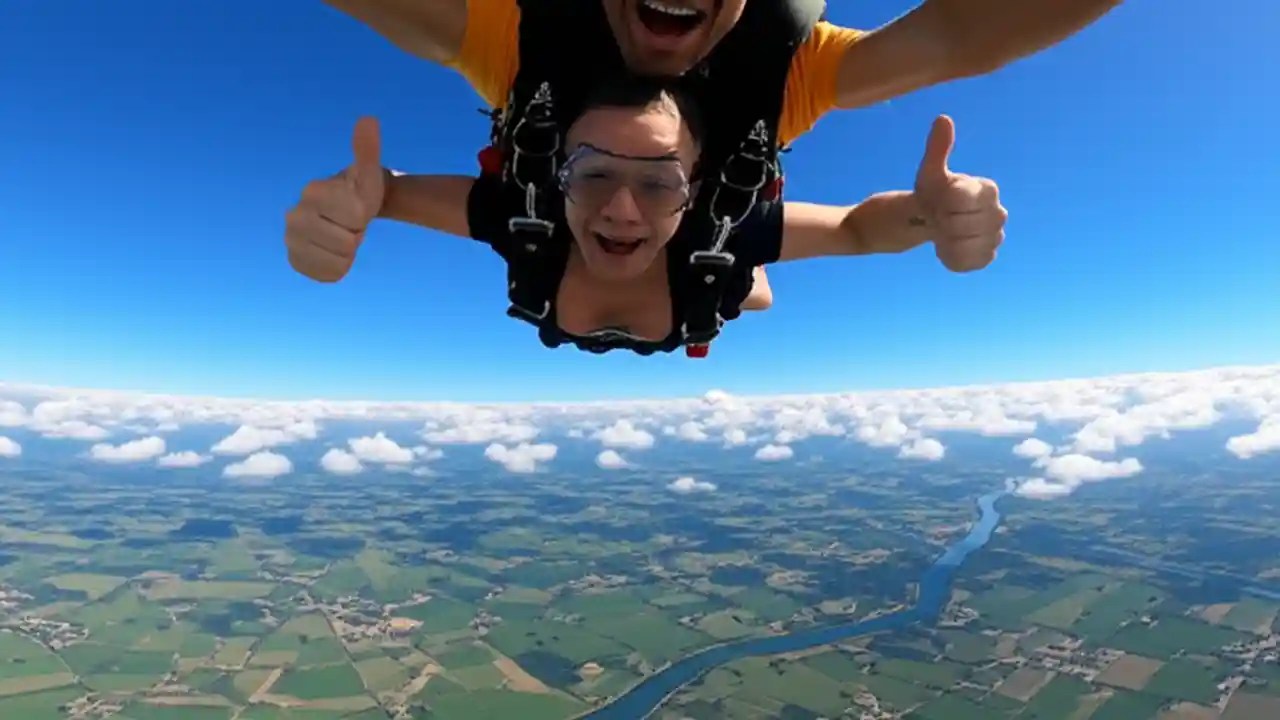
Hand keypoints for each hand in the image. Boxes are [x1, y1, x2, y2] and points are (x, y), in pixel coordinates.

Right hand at [285, 116, 385, 281]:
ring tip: (341, 234)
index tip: (355, 207)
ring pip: (339, 261)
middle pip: (346, 243)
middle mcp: (293, 215)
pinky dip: (339, 268)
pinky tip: (333, 252)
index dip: (363, 215)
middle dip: (355, 235)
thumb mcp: (366, 172)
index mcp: (313, 191)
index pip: (356, 216)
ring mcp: (291, 240)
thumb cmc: (358, 191)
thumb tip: (369, 120)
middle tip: (349, 223)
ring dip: (348, 252)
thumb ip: (367, 148)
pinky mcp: (295, 261)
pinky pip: (328, 275)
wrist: (346, 214)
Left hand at [914, 115, 1006, 272]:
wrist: (928, 220)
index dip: (943, 202)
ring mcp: (995, 238)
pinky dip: (949, 257)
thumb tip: (943, 119)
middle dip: (943, 222)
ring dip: (944, 240)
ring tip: (942, 231)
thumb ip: (937, 148)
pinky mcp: (986, 258)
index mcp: (988, 189)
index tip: (938, 200)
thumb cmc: (931, 193)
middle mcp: (999, 213)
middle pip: (963, 224)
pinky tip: (946, 246)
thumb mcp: (930, 172)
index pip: (962, 199)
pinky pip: (965, 262)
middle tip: (938, 217)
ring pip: (964, 245)